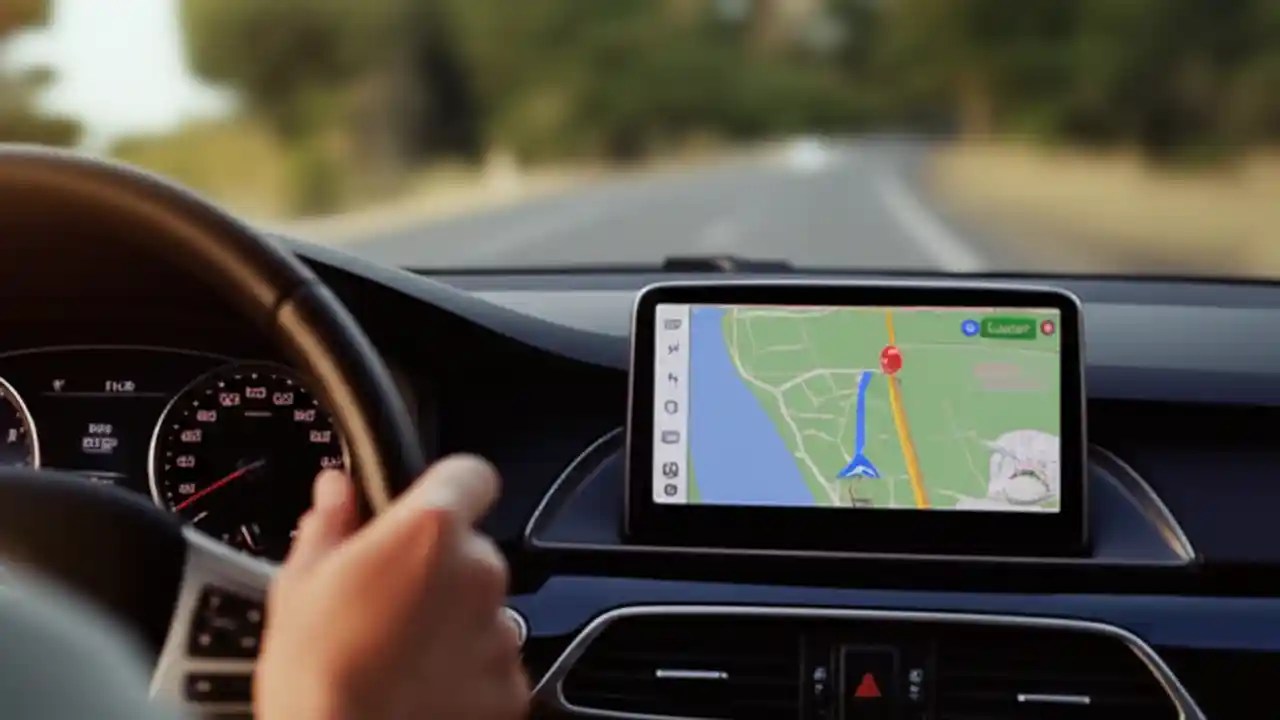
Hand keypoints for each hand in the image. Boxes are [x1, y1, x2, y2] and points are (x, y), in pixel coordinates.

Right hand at [254, 456, 527, 719]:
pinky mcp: (511, 684)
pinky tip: (422, 686)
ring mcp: (500, 630)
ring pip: (481, 607)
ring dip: (452, 620)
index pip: (471, 475)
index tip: (425, 507)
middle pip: (470, 549)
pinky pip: (492, 661)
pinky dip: (466, 669)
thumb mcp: (299, 585)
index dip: (450, 488)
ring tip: (399, 652)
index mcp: (429, 530)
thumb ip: (330, 525)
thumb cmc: (315, 674)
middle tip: (387, 602)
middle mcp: (478, 571)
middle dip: (437, 569)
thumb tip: (336, 490)